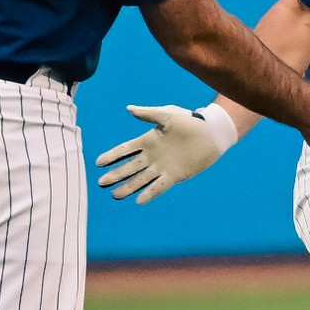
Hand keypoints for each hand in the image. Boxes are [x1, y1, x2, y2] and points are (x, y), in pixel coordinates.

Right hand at [96, 104, 229, 204]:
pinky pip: (159, 186)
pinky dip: (149, 193)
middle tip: (101, 183)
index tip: (98, 163)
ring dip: (128, 187)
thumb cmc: (190, 120)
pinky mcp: (174, 175)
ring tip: (116, 195)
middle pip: (129, 167)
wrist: (211, 132)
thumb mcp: (167, 114)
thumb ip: (148, 113)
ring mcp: (162, 167)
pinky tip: (138, 200)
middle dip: (115, 175)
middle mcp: (152, 156)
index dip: (112, 156)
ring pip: (141, 179)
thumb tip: (129, 109)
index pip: (125, 150)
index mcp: (148, 141)